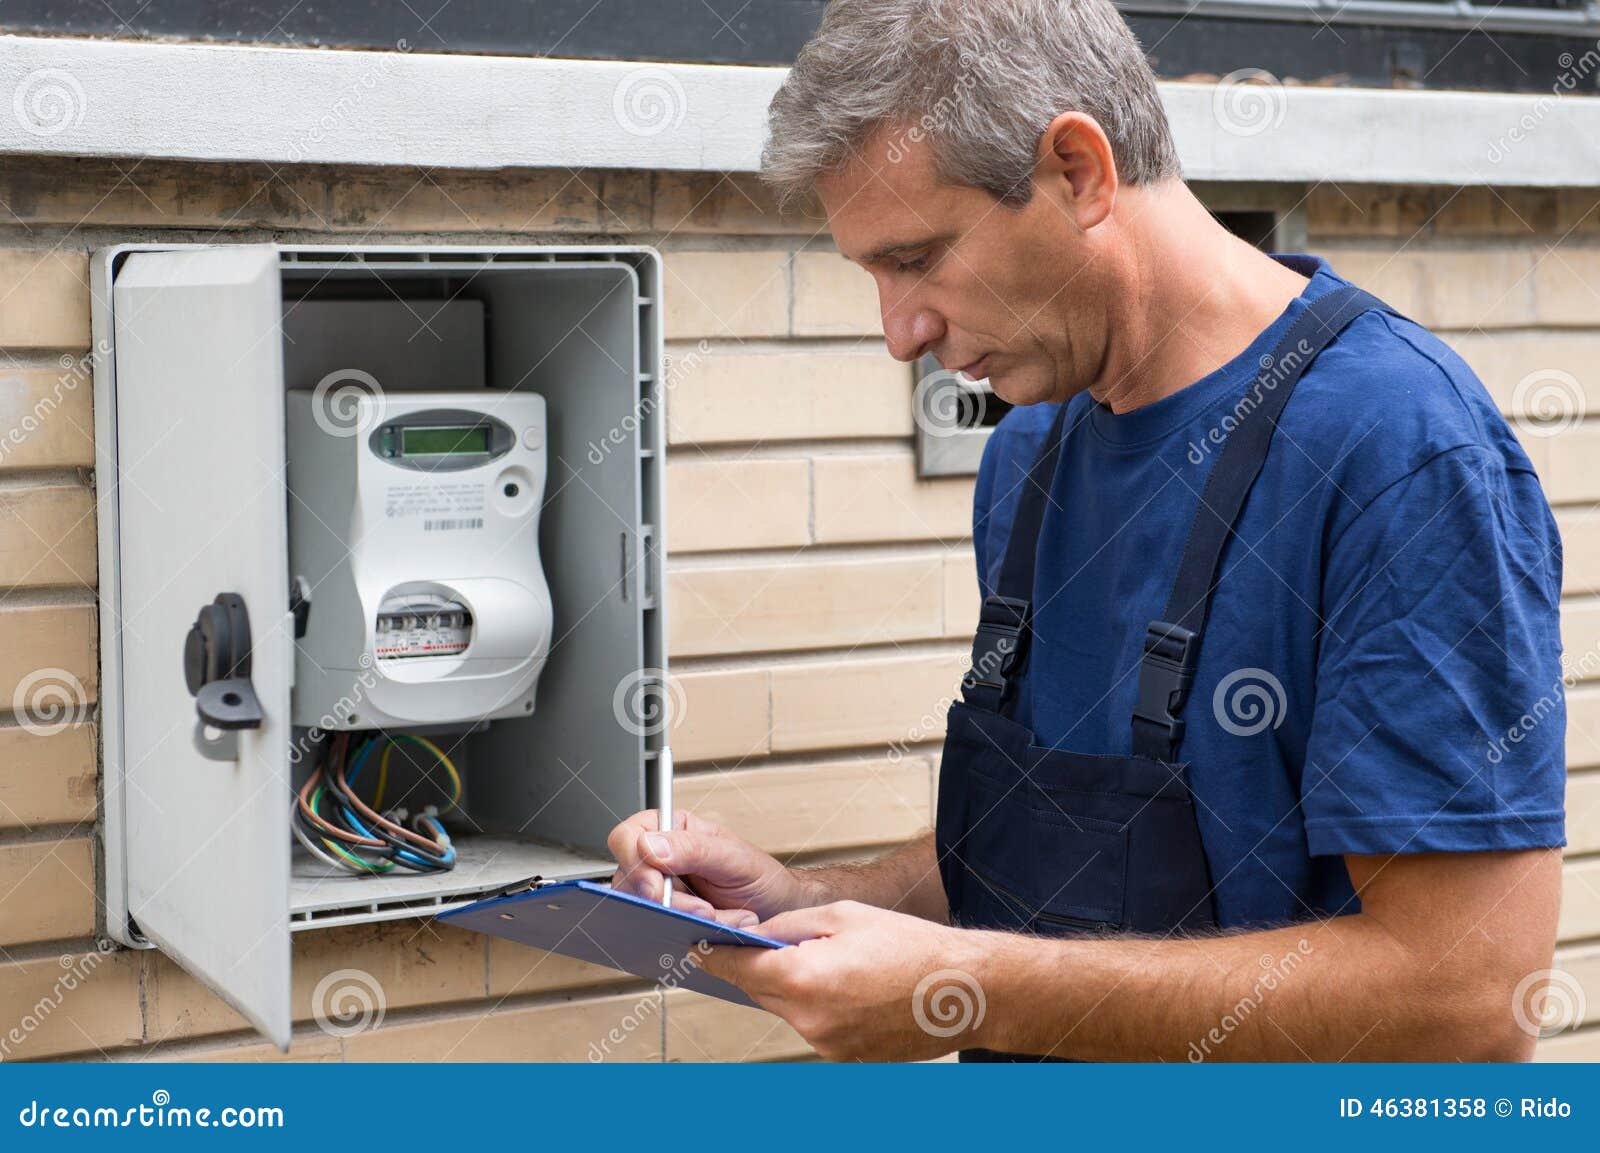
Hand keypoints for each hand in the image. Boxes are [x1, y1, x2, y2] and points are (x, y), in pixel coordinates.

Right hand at [606, 808, 814, 923]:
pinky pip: (653, 932)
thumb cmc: (760, 878)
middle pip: (629, 881)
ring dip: (682, 920)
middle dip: (669, 902)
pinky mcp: (663, 921)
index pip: (626, 838)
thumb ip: (693, 849)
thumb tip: (650, 846)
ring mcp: (658, 893)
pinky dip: (681, 936)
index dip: (635, 864)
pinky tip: (707, 934)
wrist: (779, 912)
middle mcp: (658, 860)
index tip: (659, 888)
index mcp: (671, 830)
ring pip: (642, 911)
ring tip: (719, 920)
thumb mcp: (734, 857)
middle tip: (705, 911)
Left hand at [698, 900, 991, 1060]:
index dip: (713, 953)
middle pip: (759, 990)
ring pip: (787, 1009)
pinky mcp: (844, 1056)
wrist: (965, 990)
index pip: (736, 968)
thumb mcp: (843, 915)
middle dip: (759, 966)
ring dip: (793, 986)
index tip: (696, 946)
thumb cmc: (913, 947)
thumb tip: (755, 933)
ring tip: (831, 960)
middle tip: (765, 943)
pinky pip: (814, 1025)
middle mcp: (809, 1019)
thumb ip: (789, 926)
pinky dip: (818, 1004)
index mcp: (803, 978)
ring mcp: (826, 1044)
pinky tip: (849, 985)